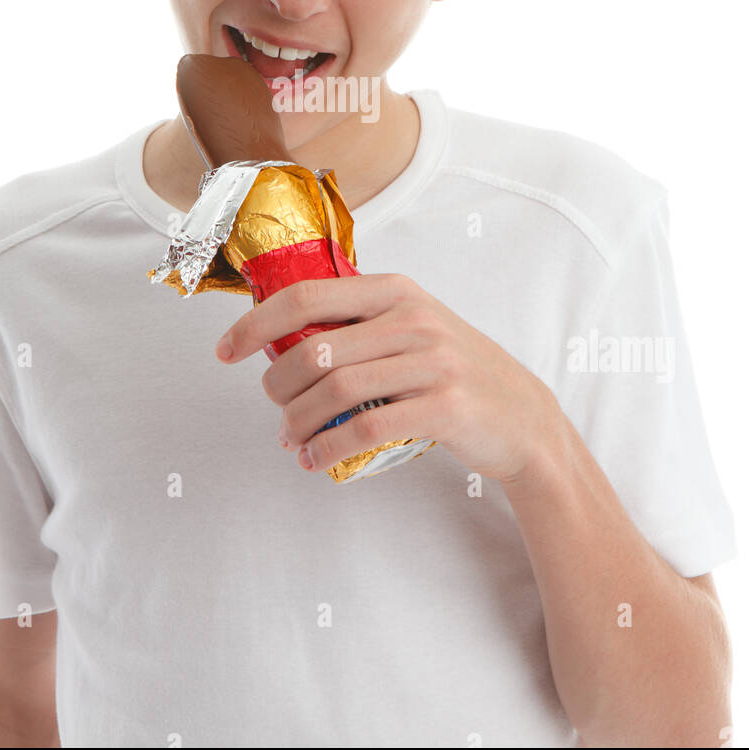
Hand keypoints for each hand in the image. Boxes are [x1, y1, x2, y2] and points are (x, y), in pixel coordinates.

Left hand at [215, 273, 560, 480]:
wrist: (522, 415)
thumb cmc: (452, 370)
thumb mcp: (410, 326)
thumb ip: (357, 322)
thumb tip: (277, 339)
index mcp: (395, 290)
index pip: (306, 296)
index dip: (256, 323)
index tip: (226, 350)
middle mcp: (412, 319)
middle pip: (313, 350)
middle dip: (276, 386)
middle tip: (273, 407)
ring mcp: (431, 363)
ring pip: (333, 391)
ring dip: (297, 422)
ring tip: (290, 439)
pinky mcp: (444, 408)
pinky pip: (364, 430)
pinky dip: (326, 448)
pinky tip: (314, 458)